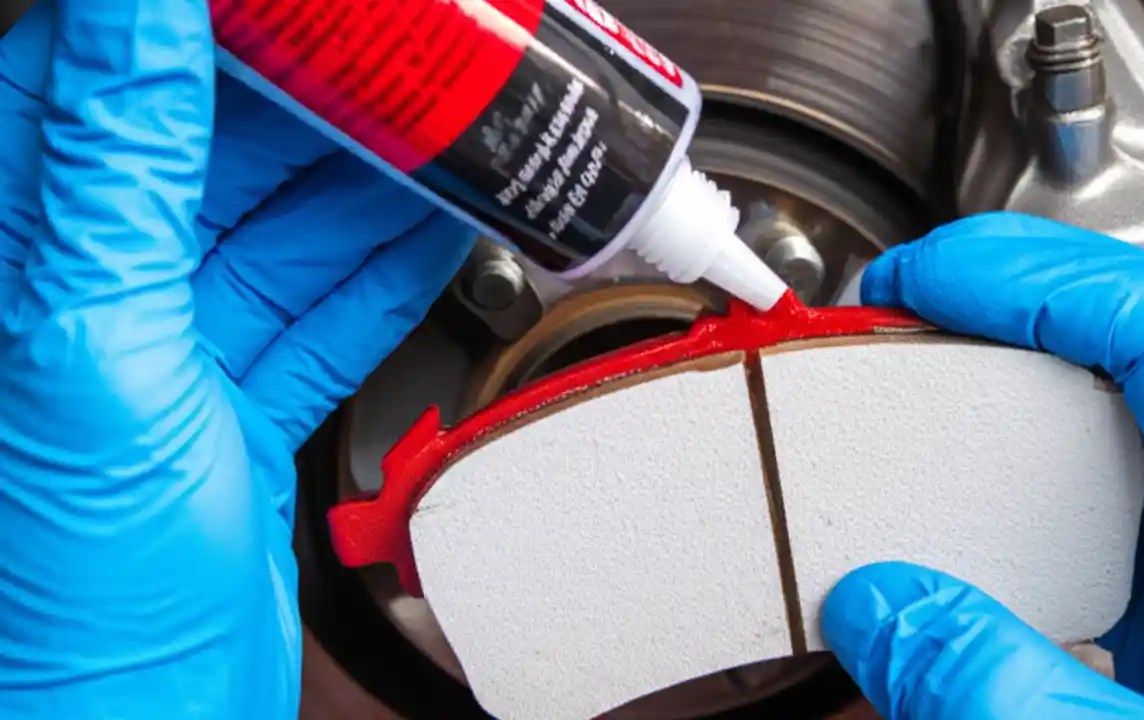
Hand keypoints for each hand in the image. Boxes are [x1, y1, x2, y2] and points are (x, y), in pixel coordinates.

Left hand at [0, 2, 473, 716]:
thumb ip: (115, 169)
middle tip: (390, 52)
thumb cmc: (57, 582)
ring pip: (279, 233)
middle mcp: (85, 293)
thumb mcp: (85, 345)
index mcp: (15, 255)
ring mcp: (170, 354)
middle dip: (305, 98)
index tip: (282, 5)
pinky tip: (434, 232)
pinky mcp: (238, 411)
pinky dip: (382, 279)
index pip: (89, 83)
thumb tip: (138, 13)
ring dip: (365, 184)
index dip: (178, 26)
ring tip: (441, 128)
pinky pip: (320, 319)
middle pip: (204, 150)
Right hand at [823, 212, 1143, 718]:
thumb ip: (1000, 690)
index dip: (1039, 274)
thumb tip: (880, 610)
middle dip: (1013, 315)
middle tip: (902, 319)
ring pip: (1128, 428)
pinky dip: (1031, 485)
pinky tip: (975, 514)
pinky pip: (1116, 508)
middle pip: (1143, 357)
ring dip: (1018, 395)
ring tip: (919, 394)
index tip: (928, 273)